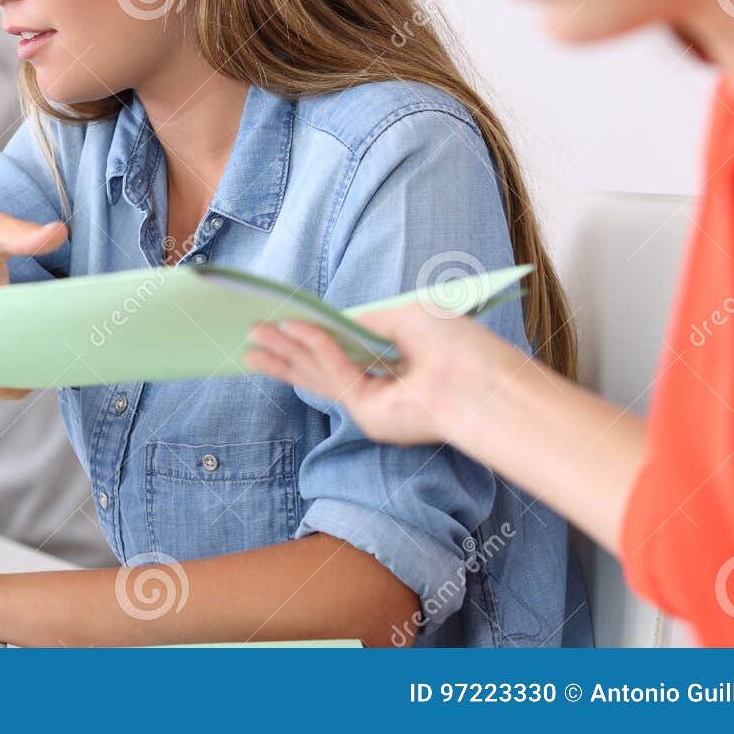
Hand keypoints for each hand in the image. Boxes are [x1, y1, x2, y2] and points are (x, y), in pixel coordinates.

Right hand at [244, 304, 523, 445]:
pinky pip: (334, 375)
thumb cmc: (459, 346)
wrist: (483, 383)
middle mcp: (381, 386)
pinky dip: (312, 348)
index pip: (345, 351)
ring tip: (250, 344)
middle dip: (286, 350)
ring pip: (318, 376)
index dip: (313, 335)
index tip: (285, 319)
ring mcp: (372, 403)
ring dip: (284, 356)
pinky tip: (289, 331)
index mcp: (394, 363)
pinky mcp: (368, 414)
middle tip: (252, 334)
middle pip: (322, 367)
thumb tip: (333, 323)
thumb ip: (365, 322)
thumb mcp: (407, 318)